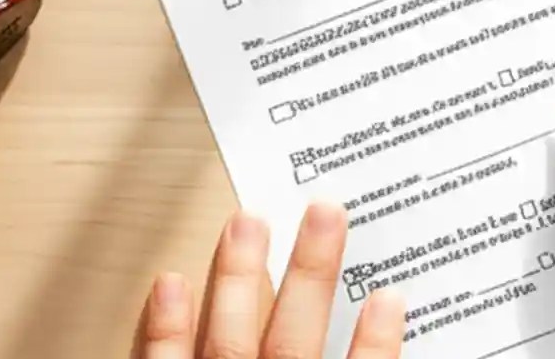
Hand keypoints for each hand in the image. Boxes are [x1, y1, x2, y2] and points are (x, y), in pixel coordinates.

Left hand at [135, 202, 404, 358]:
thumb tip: (384, 325)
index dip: (377, 340)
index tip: (389, 296)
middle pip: (293, 342)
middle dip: (310, 274)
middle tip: (323, 212)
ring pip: (228, 341)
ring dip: (238, 278)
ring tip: (246, 223)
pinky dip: (165, 328)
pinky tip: (171, 282)